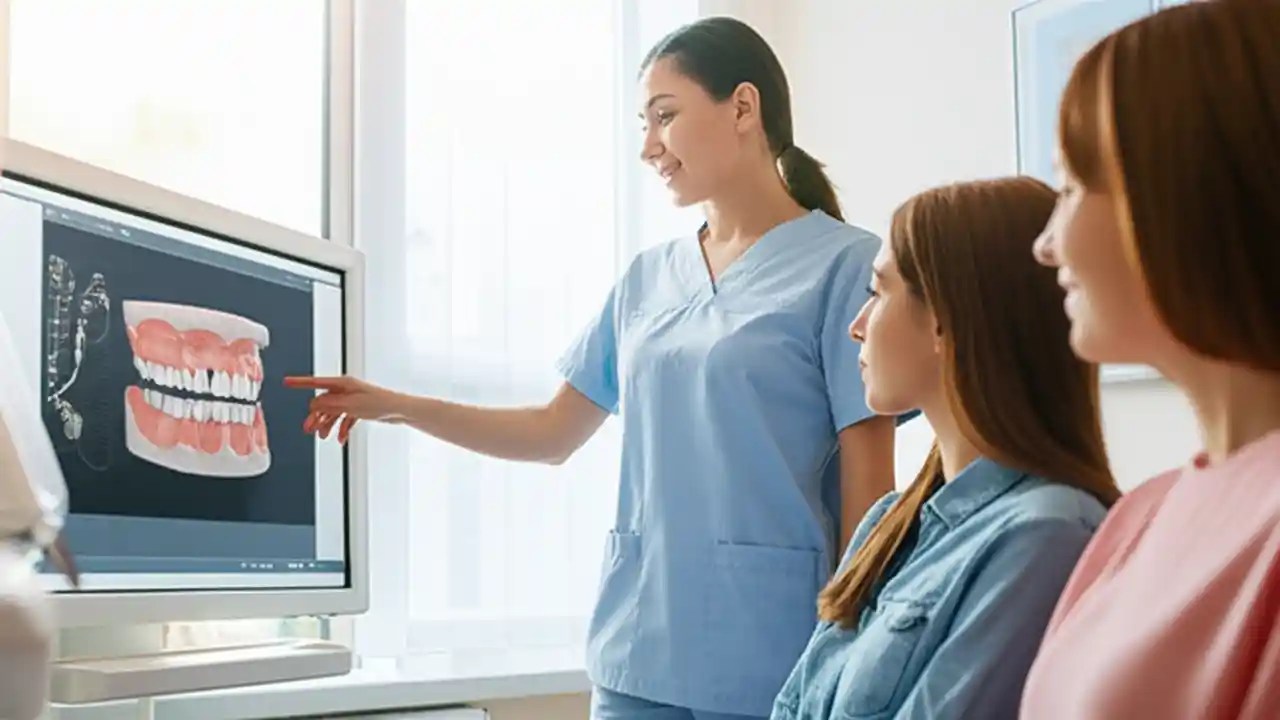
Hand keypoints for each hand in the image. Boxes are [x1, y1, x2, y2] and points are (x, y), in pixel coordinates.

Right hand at [283, 375, 402, 443]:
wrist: (399, 410)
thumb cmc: (380, 403)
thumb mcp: (350, 405)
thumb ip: (330, 405)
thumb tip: (312, 405)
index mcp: (343, 384)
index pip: (316, 382)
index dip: (300, 382)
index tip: (286, 382)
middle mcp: (346, 391)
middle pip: (323, 403)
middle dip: (315, 416)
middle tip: (308, 429)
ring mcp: (352, 400)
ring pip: (333, 413)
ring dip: (327, 425)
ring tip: (324, 436)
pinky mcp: (359, 409)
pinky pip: (344, 419)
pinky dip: (341, 429)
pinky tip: (341, 439)